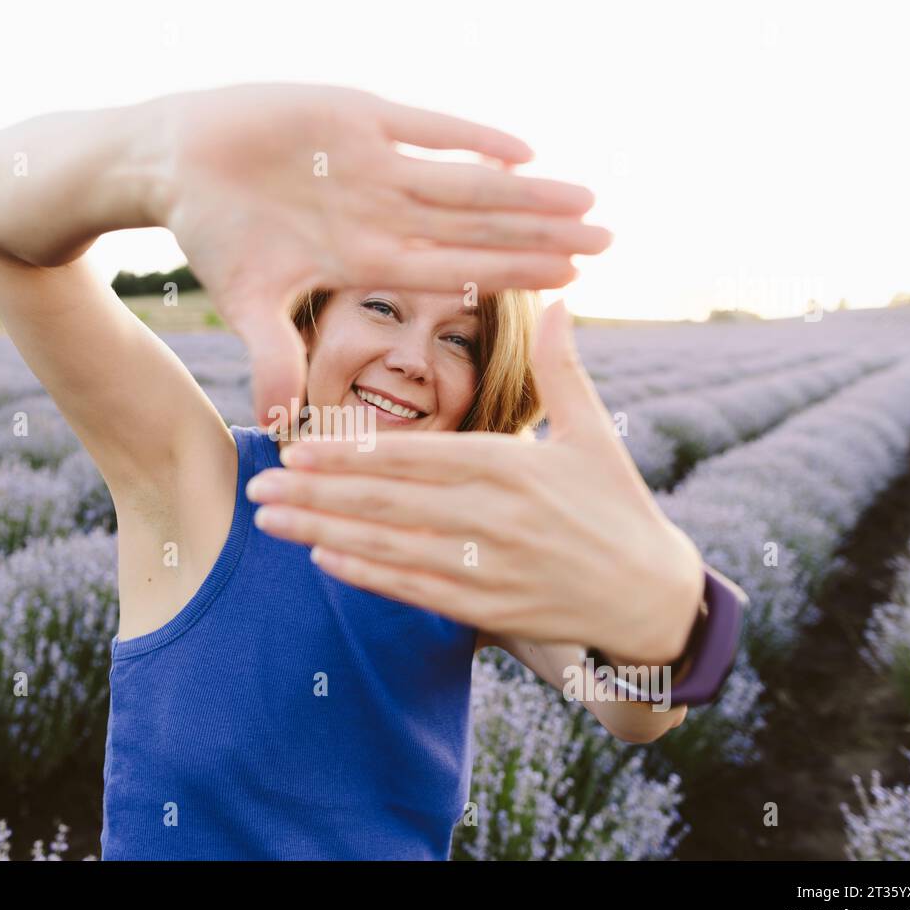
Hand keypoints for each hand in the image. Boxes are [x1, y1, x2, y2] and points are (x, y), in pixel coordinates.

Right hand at [152, 83, 613, 424]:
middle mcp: (381, 211)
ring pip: (463, 180)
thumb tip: (280, 425)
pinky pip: (423, 128)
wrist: (174, 162)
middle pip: (475, 225)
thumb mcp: (247, 301)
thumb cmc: (213, 232)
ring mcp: (373, 163)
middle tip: (609, 237)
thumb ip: (275, 355)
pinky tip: (521, 151)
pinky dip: (467, 137)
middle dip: (539, 232)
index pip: (453, 269)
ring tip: (584, 197)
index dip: (511, 273)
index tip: (572, 281)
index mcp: (365, 257)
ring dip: (522, 191)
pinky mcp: (354, 117)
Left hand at [244, 298, 704, 665]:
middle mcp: (497, 518)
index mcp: (515, 467)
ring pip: (391, 548)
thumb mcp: (595, 433)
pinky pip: (416, 589)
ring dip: (324, 533)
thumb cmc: (617, 505)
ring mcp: (491, 568)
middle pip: (389, 504)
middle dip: (318, 495)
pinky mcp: (489, 608)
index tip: (298, 450)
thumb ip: (564, 369)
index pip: (419, 458)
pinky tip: (322, 558)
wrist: (650, 597)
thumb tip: (559, 301)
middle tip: (260, 485)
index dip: (354, 457)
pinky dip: (367, 575)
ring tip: (270, 521)